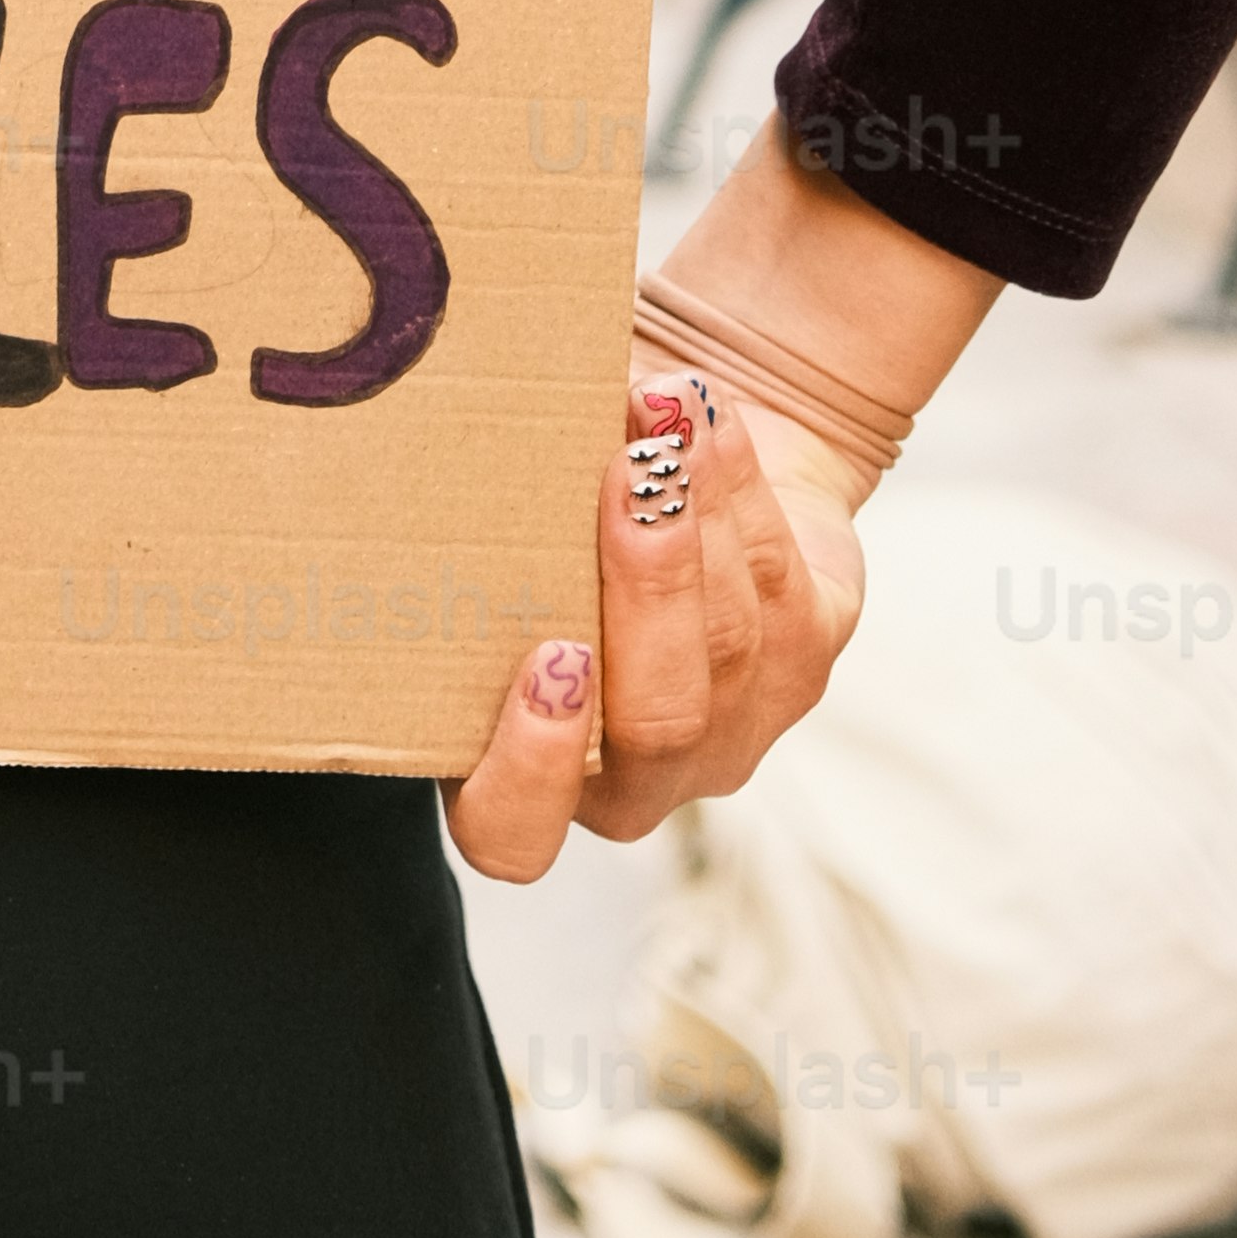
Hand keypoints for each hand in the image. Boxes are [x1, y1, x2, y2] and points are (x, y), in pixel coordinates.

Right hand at [443, 367, 862, 881]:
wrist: (671, 445)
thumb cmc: (541, 481)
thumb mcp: (487, 505)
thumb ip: (461, 502)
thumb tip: (431, 416)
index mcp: (518, 763)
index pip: (512, 831)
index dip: (529, 769)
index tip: (550, 657)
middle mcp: (629, 773)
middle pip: (658, 725)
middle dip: (648, 589)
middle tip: (624, 474)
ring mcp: (729, 734)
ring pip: (732, 648)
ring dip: (697, 509)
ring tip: (661, 406)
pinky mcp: (805, 667)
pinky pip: (785, 590)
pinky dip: (739, 486)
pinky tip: (702, 411)